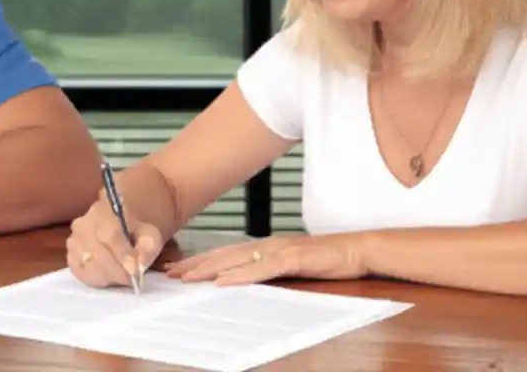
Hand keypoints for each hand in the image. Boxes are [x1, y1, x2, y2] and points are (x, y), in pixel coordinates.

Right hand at [65, 198, 163, 287]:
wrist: (121, 225)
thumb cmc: (136, 229)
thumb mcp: (150, 234)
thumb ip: (147, 248)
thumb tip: (138, 266)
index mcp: (103, 211)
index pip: (109, 235)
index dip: (122, 255)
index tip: (135, 271)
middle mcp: (82, 225)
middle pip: (97, 253)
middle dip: (118, 271)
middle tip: (132, 279)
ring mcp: (73, 241)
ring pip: (88, 265)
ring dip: (108, 276)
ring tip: (122, 275)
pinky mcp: (70, 257)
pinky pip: (81, 273)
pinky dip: (96, 279)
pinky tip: (108, 276)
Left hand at [164, 234, 366, 285]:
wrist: (357, 250)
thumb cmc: (326, 261)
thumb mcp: (291, 268)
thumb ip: (269, 271)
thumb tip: (242, 281)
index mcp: (265, 248)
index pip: (226, 255)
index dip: (200, 262)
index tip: (177, 270)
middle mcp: (267, 246)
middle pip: (224, 255)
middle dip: (195, 264)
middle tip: (170, 273)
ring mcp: (279, 250)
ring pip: (237, 260)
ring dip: (210, 268)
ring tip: (187, 277)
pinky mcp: (294, 258)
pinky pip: (263, 268)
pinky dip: (242, 274)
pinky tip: (225, 280)